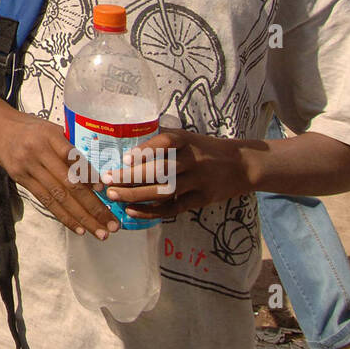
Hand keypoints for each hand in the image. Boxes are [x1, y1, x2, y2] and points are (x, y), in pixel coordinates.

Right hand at [0, 110, 120, 237]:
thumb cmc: (29, 126)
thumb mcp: (51, 128)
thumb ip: (69, 148)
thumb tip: (94, 177)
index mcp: (51, 135)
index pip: (74, 159)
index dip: (90, 176)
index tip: (107, 192)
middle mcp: (39, 152)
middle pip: (70, 184)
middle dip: (94, 207)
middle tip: (112, 225)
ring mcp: (28, 167)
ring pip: (58, 197)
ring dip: (81, 217)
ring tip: (100, 232)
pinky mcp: (20, 178)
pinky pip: (45, 200)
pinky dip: (63, 215)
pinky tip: (78, 227)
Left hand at [103, 128, 250, 219]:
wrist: (242, 165)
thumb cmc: (205, 149)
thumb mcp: (188, 138)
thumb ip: (162, 140)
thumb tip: (126, 142)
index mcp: (187, 140)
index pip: (166, 142)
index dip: (146, 150)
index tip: (125, 158)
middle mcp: (193, 160)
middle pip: (161, 170)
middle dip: (132, 176)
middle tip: (107, 180)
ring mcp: (199, 181)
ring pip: (166, 190)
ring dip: (137, 194)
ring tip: (114, 196)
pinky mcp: (201, 199)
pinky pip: (174, 208)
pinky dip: (152, 211)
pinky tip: (132, 210)